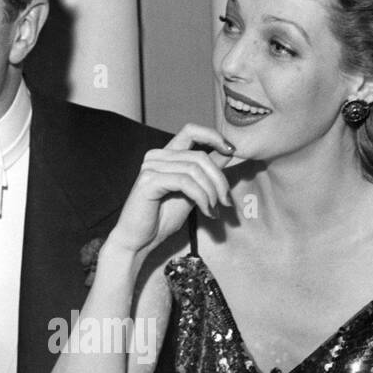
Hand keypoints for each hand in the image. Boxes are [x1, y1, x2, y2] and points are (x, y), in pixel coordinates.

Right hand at [105, 124, 234, 259]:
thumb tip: (228, 152)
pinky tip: (207, 212)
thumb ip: (206, 172)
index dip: (214, 136)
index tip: (232, 150)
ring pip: (195, 169)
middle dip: (219, 179)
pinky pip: (185, 182)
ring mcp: (151, 166)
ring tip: (214, 210)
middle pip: (199, 156)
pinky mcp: (149, 181)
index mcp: (165, 155)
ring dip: (211, 192)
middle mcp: (156, 156)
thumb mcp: (192, 192)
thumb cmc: (162, 218)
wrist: (139, 241)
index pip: (191, 131)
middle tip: (226, 202)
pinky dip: (201, 197)